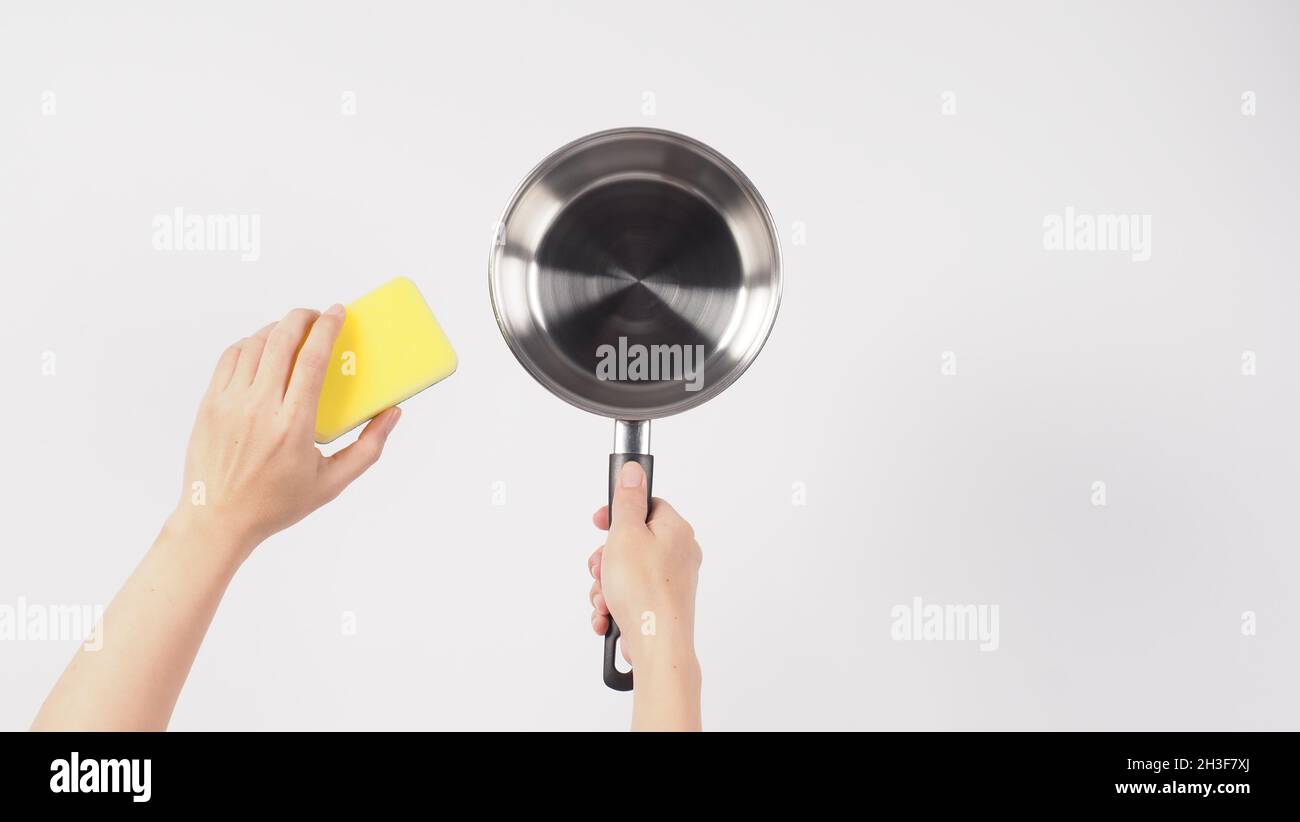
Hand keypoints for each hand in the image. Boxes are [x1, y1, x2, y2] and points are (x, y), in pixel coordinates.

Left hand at [172, 304, 399, 560]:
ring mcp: (230, 404)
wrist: (217, 520)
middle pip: (281, 340)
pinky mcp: (209, 404)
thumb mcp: (332, 483)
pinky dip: (250, 343)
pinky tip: (263, 348)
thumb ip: (369, 448)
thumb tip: (393, 413)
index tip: (338, 312)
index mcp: (293, 426)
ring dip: (277, 329)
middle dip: (303, 318)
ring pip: (254, 344)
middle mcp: (259, 409)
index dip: (327, 328)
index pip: (312, 360)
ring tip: (293, 331)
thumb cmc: (276, 504)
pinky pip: (230, 357)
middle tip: (317, 316)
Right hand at [588, 461, 701, 674]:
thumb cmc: (644, 591)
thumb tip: (634, 471)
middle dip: (606, 558)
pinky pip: (631, 596)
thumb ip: (627, 500)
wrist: (656, 643)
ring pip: (627, 572)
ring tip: (605, 598)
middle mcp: (679, 555)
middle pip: (632, 542)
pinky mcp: (662, 606)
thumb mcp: (625, 533)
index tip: (600, 522)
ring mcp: (671, 583)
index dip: (619, 513)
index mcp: (676, 530)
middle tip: (600, 568)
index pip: (647, 505)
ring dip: (606, 585)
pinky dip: (614, 605)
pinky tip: (608, 616)